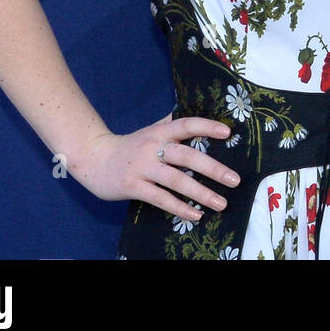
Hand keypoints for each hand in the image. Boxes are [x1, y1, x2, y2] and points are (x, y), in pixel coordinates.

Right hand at [66, 113, 240, 221]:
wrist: (94, 159)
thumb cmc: (131, 146)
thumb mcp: (152, 131)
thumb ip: (172, 127)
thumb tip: (200, 116)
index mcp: (159, 132)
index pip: (186, 125)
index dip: (206, 126)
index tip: (228, 133)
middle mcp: (152, 148)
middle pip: (186, 156)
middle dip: (213, 168)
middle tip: (235, 180)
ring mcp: (142, 168)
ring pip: (176, 180)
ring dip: (201, 192)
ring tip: (221, 202)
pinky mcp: (133, 187)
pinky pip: (160, 198)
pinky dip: (179, 207)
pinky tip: (196, 214)